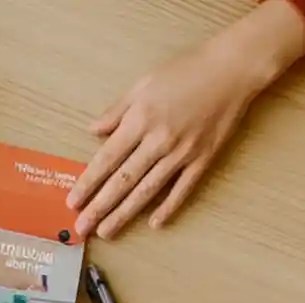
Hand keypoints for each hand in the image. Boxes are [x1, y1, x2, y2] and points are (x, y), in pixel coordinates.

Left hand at [68, 0, 304, 238]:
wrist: (232, 69)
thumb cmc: (185, 71)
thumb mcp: (142, 84)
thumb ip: (116, 111)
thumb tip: (93, 131)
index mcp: (139, 121)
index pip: (106, 159)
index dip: (88, 183)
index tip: (72, 201)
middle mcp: (158, 141)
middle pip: (123, 181)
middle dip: (99, 207)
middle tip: (82, 227)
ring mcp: (182, 152)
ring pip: (148, 190)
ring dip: (125, 213)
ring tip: (107, 231)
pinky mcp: (203, 158)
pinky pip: (182, 188)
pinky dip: (168, 207)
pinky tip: (154, 224)